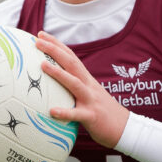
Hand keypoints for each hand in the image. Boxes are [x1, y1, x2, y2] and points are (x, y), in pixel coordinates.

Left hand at [35, 31, 129, 148]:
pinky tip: (52, 111)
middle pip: (71, 63)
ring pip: (74, 84)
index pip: (71, 56)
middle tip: (37, 40)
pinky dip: (65, 112)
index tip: (41, 34)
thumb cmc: (102, 112)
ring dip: (59, 73)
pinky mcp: (92, 116)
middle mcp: (88, 85)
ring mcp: (91, 100)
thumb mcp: (88, 94)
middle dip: (54, 50)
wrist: (124, 128)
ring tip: (42, 65)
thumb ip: (74, 86)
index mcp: (86, 79)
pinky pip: (77, 114)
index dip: (57, 44)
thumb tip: (54, 83)